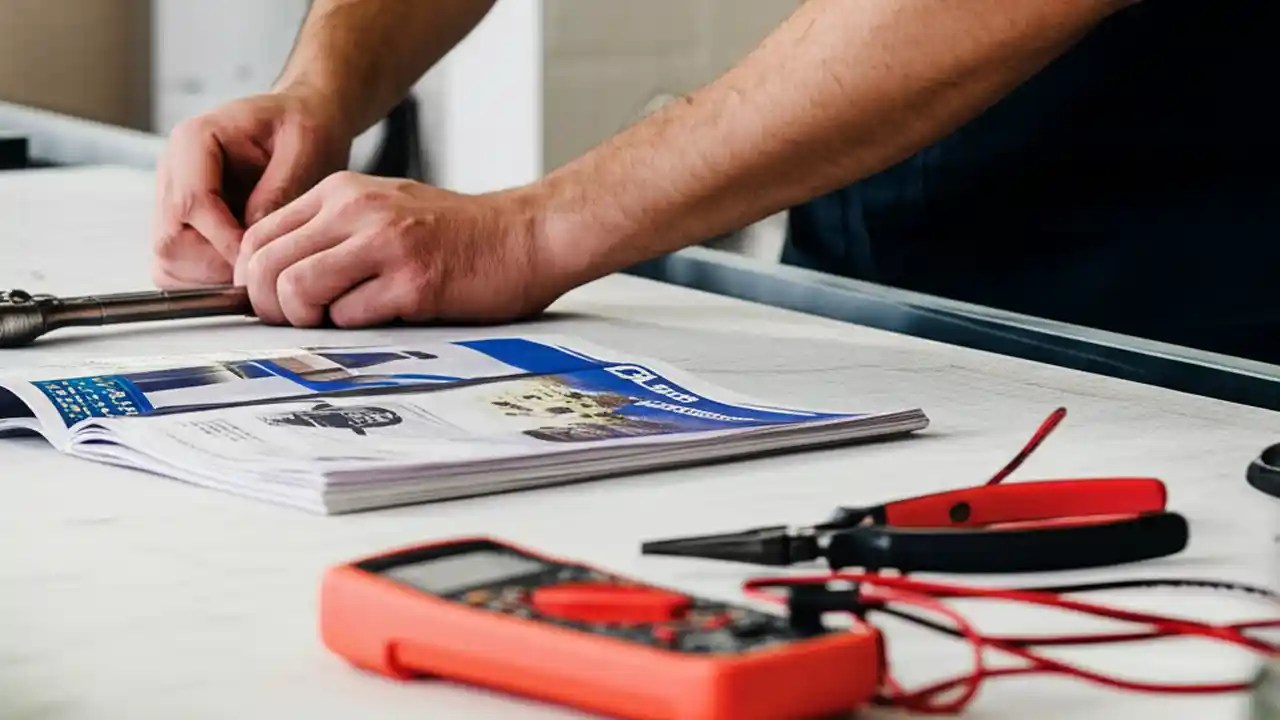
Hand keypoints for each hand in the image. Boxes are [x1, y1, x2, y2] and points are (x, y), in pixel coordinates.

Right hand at [152, 92, 352, 287]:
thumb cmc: (303, 126)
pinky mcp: (181, 224)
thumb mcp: (303, 146)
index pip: (190, 204)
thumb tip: (253, 240)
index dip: (227, 242)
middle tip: (265, 272)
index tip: (264, 260)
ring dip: (212, 278)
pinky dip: (209, 280)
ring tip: (260, 271)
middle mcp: (172, 171)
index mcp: (193, 140)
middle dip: (218, 266)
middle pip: (170, 241)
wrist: (300, 120)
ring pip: (168, 261)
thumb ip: (279, 190)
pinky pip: (178, 268)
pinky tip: (248, 270)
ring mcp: (171, 199)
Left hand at [234, 171, 558, 327]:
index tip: (274, 301)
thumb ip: (331, 235)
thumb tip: (276, 281)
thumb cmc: (458, 235)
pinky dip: (355, 328)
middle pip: (266, 264)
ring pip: (296, 288)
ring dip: (305, 319)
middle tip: (296, 322)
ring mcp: (387, 244)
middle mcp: (358, 210)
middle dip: (269, 306)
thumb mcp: (384, 211)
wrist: (526, 237)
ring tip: (336, 321)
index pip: (258, 236)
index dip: (254, 279)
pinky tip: (384, 317)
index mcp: (343, 192)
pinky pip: (349, 316)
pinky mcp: (414, 282)